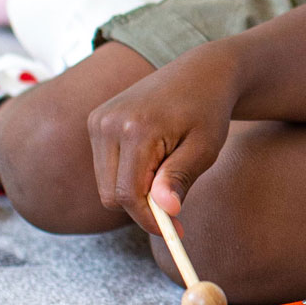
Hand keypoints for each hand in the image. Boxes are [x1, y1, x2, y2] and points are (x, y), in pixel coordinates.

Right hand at [87, 47, 238, 234]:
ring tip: (169, 169)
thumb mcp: (205, 147)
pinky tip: (155, 156)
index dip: (150, 220)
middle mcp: (108, 122)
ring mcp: (98, 119)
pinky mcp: (96, 120)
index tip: (175, 232)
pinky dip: (127, 173)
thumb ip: (180, 178)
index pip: (128, 195)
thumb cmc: (208, 110)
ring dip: (135, 190)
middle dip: (142, 207)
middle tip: (175, 206)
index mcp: (136, 128)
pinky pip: (105, 166)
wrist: (200, 72)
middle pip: (111, 194)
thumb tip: (166, 211)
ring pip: (105, 184)